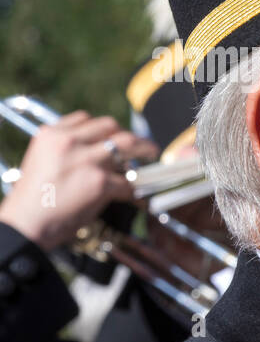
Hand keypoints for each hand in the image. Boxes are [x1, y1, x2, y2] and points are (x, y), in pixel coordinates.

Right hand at [0, 111, 156, 250]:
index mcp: (51, 134)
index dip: (103, 129)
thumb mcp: (41, 160)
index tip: (112, 137)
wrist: (26, 223)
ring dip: (144, 149)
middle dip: (128, 135)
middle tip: (142, 144)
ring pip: (127, 145)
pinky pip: (128, 181)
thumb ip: (64, 150)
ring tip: (152, 154)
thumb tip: (94, 150)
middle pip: (110, 126)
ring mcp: (87, 160)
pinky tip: (134, 194)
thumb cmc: (33, 198)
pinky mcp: (100, 182)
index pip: (86, 118)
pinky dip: (134, 189)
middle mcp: (69, 142)